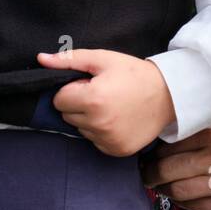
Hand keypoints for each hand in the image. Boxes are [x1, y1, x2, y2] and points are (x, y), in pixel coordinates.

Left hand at [36, 48, 176, 155]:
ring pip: (80, 130)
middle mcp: (98, 123)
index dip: (71, 90)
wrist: (169, 95)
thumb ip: (69, 60)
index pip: (58, 100)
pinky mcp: (116, 150)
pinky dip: (101, 132)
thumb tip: (41, 59)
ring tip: (111, 106)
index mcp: (92, 99)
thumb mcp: (103, 59)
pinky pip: (95, 141)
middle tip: (102, 94)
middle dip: (78, 104)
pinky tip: (117, 119)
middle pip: (67, 116)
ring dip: (89, 119)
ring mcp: (107, 140)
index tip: (90, 85)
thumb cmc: (134, 73)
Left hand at [139, 122, 210, 209]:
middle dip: (151, 175)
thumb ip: (197, 138)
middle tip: (146, 176)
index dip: (154, 156)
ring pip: (178, 191)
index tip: (148, 159)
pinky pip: (195, 207)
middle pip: (168, 170)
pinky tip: (182, 197)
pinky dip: (184, 202)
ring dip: (164, 190)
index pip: (169, 148)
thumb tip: (161, 148)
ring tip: (160, 187)